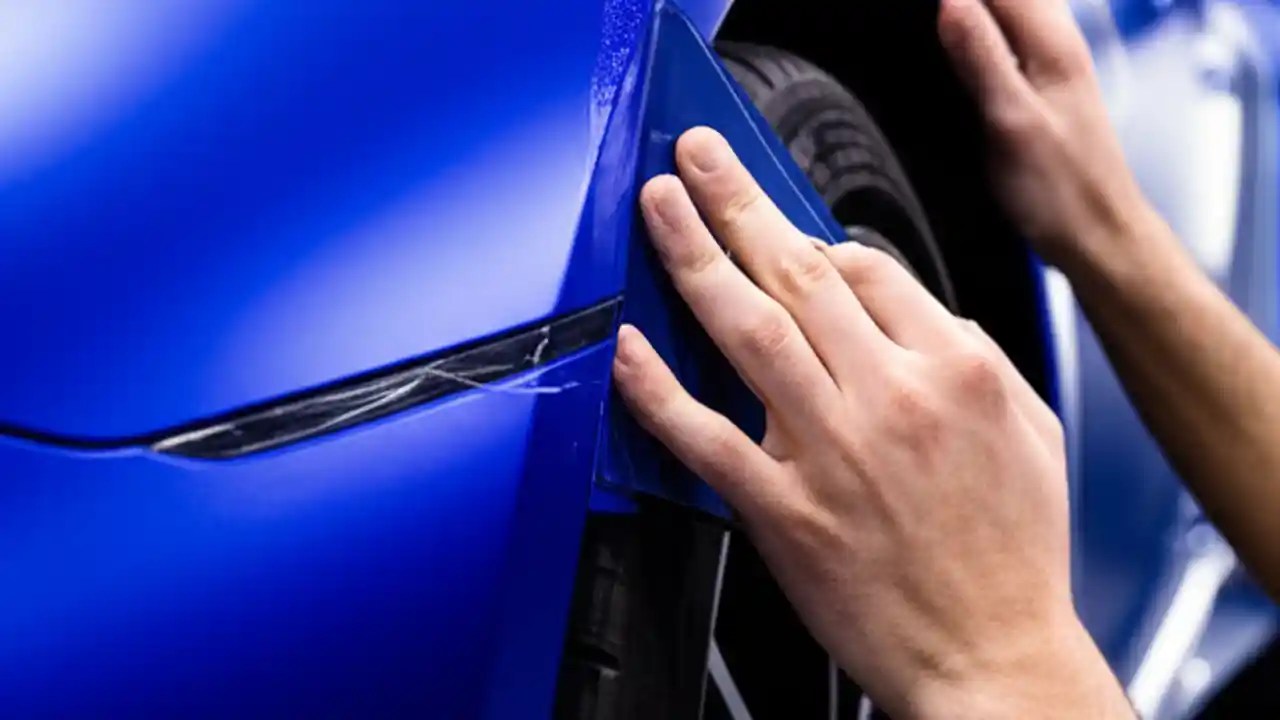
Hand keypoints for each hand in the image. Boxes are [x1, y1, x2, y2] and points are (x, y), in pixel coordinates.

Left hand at [613, 127, 1130, 717]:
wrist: (993, 657)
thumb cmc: (1011, 556)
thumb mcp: (1029, 433)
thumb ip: (973, 359)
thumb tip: (920, 315)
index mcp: (956, 370)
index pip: (871, 268)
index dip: (815, 242)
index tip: (786, 240)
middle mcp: (892, 397)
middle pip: (800, 272)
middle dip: (738, 202)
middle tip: (696, 160)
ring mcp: (833, 451)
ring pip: (750, 330)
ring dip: (696, 257)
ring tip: (661, 209)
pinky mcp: (786, 511)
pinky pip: (706, 436)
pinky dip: (658, 388)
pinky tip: (628, 346)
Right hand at [937, 0, 1155, 268]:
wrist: (1096, 234)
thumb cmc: (1061, 190)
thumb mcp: (1010, 121)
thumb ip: (979, 56)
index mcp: (1051, 40)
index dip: (954, 0)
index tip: (921, 13)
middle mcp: (1056, 40)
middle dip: (962, 6)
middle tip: (923, 23)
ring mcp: (1050, 61)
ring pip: (1010, 10)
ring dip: (973, 15)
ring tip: (936, 28)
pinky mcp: (1039, 84)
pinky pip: (1007, 36)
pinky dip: (980, 32)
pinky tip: (956, 46)